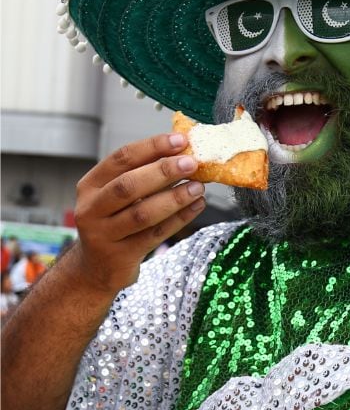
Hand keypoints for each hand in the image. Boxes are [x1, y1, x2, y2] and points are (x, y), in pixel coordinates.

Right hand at [65, 133, 205, 295]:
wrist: (96, 268)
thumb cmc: (114, 221)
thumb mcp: (117, 196)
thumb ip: (143, 173)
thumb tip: (184, 149)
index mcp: (91, 185)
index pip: (121, 159)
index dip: (152, 147)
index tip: (181, 140)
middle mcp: (91, 209)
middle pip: (128, 185)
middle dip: (163, 172)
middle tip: (192, 163)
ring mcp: (103, 235)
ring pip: (142, 213)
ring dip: (175, 198)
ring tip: (199, 187)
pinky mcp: (120, 256)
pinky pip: (155, 235)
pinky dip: (179, 219)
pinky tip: (197, 206)